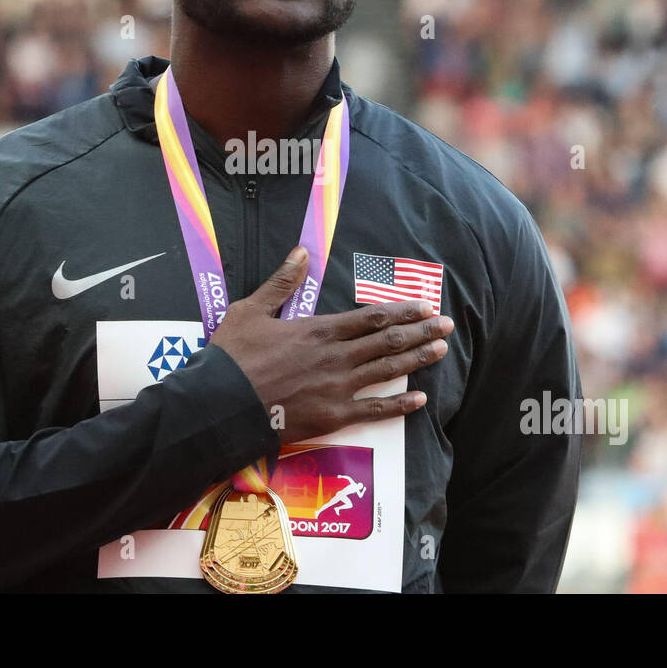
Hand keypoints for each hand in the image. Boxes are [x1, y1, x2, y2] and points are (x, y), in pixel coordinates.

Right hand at [209, 246, 452, 443]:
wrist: (220, 404)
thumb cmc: (232, 357)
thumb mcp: (251, 310)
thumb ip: (281, 282)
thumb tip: (300, 251)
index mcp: (318, 330)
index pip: (371, 317)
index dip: (401, 311)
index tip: (424, 306)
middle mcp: (336, 357)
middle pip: (387, 341)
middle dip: (420, 332)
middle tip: (446, 325)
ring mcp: (337, 388)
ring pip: (387, 371)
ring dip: (417, 360)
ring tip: (440, 350)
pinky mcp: (333, 417)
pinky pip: (374, 410)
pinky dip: (400, 405)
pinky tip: (421, 400)